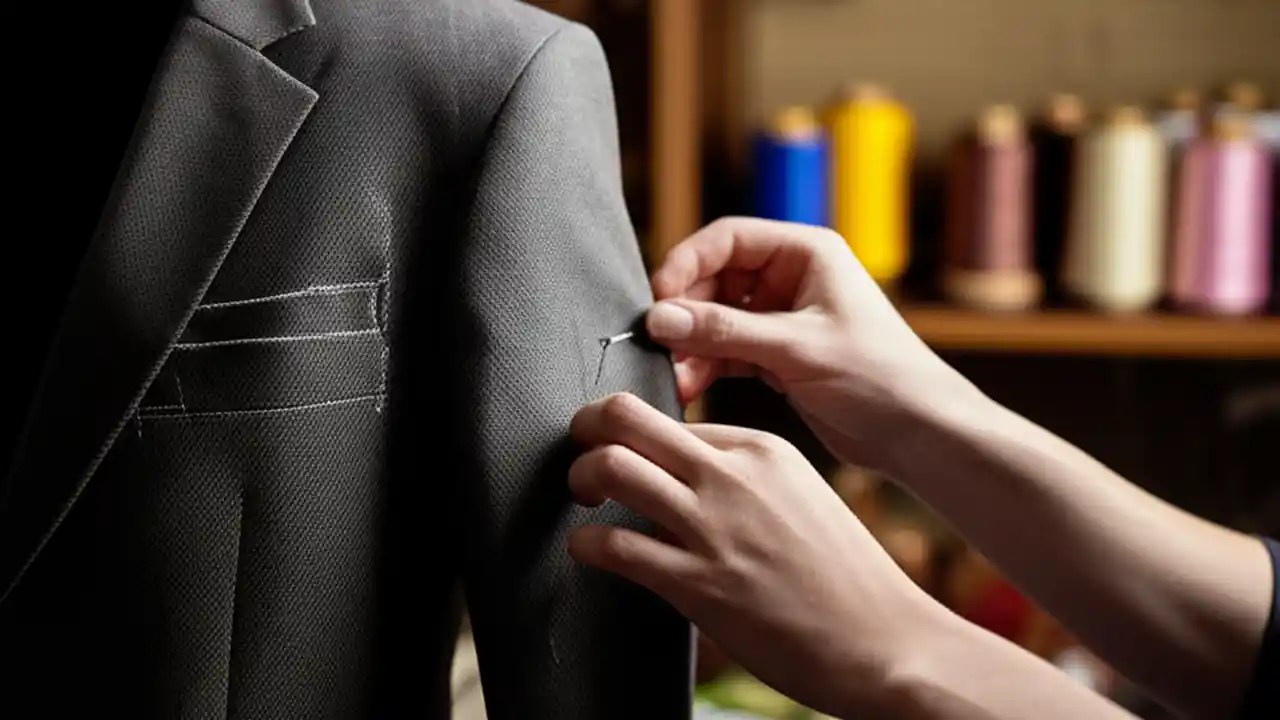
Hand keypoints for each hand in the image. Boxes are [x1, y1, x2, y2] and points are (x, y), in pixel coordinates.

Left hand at [567, 393, 946, 717]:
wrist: (886, 641)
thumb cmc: (847, 577)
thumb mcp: (801, 495)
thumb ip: (747, 477)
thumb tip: (690, 473)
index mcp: (761, 449)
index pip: (671, 417)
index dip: (634, 431)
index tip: (619, 446)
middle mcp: (732, 477)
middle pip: (627, 417)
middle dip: (588, 426)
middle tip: (580, 447)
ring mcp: (713, 529)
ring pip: (611, 468)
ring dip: (580, 477)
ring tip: (582, 496)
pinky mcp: (698, 585)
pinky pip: (615, 546)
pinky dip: (585, 543)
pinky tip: (588, 549)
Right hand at [646, 217, 980, 471]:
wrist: (918, 432)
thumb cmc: (877, 376)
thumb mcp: (795, 348)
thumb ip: (724, 331)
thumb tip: (660, 318)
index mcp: (806, 253)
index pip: (728, 239)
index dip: (687, 263)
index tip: (658, 299)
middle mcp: (792, 279)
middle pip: (715, 279)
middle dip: (685, 313)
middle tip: (659, 345)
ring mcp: (782, 318)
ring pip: (717, 319)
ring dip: (692, 346)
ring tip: (676, 377)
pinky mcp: (778, 356)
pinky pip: (728, 351)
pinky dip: (707, 367)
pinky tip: (689, 388)